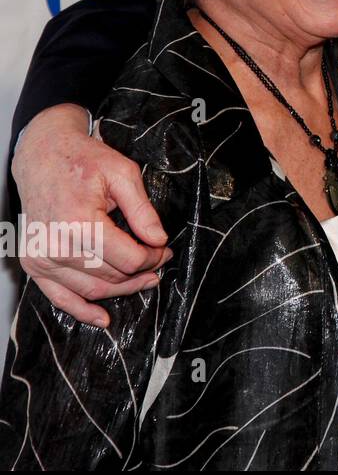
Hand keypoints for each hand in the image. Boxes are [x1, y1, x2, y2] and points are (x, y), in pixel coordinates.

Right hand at [12, 103, 171, 327]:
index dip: (154, 258)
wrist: (43, 156)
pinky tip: (103, 318)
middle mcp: (57, 245)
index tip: (165, 250)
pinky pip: (59, 298)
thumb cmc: (82, 160)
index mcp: (80, 222)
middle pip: (112, 276)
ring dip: (122, 291)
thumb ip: (142, 210)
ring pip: (92, 290)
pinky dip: (82, 311)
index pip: (129, 258)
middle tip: (159, 263)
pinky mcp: (34, 263)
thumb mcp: (122, 174)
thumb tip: (159, 239)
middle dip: (142, 273)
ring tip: (144, 282)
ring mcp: (42, 258)